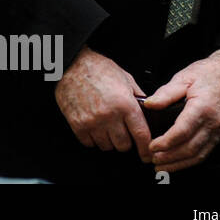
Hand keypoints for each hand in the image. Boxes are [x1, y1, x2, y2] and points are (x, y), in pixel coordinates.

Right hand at [55, 46, 151, 161]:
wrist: (71, 64)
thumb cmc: (98, 68)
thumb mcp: (125, 78)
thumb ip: (138, 98)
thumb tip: (149, 112)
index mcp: (125, 104)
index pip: (141, 135)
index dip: (146, 149)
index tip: (146, 155)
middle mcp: (109, 116)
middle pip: (123, 145)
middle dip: (125, 141)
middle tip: (122, 132)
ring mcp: (92, 121)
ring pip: (106, 146)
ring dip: (108, 140)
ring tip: (106, 127)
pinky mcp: (77, 124)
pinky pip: (89, 143)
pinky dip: (93, 139)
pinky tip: (94, 127)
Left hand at [143, 50, 219, 172]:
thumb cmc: (206, 74)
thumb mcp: (183, 78)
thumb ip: (165, 93)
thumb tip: (149, 104)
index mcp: (202, 107)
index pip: (182, 132)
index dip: (166, 142)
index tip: (151, 146)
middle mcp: (213, 122)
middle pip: (190, 148)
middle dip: (170, 157)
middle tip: (153, 159)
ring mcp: (218, 130)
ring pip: (199, 154)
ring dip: (180, 163)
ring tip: (162, 166)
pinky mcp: (219, 134)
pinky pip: (205, 152)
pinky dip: (191, 161)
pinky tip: (178, 163)